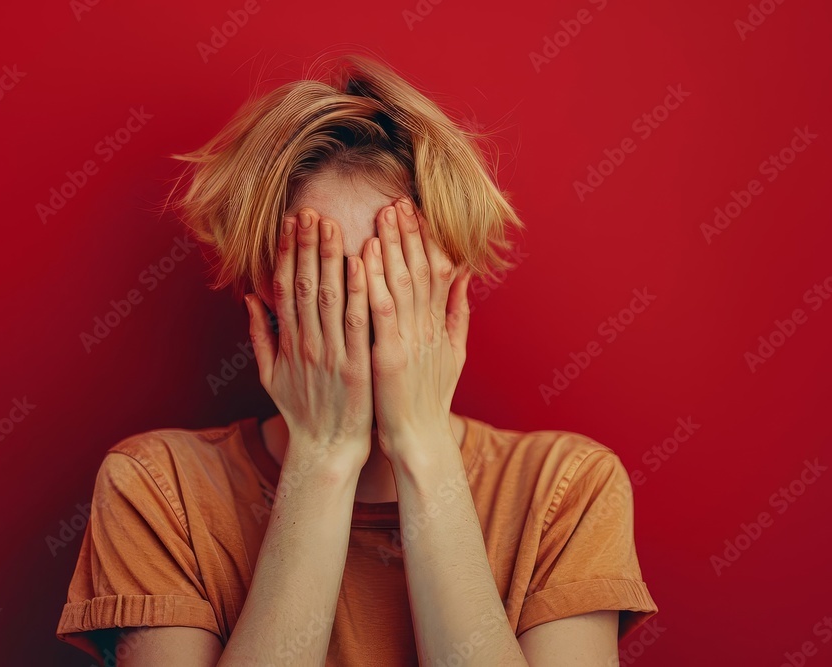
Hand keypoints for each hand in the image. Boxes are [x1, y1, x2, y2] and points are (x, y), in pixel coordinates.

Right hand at [246, 208, 373, 472]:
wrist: (327, 450)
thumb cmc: (303, 412)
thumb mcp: (271, 375)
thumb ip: (261, 335)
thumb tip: (249, 298)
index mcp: (289, 343)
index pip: (286, 288)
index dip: (289, 253)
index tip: (292, 222)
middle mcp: (308, 344)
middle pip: (305, 285)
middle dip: (308, 246)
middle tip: (311, 210)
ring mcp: (333, 355)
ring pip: (330, 298)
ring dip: (330, 259)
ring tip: (332, 224)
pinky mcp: (357, 367)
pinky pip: (358, 324)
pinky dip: (359, 292)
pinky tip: (362, 264)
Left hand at [360, 198, 471, 461]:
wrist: (420, 440)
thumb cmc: (429, 399)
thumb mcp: (453, 353)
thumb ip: (458, 313)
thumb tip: (465, 276)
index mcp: (438, 325)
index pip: (436, 271)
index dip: (426, 240)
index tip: (415, 211)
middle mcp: (427, 327)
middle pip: (420, 270)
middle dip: (409, 234)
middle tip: (398, 201)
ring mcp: (410, 340)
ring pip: (402, 283)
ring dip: (393, 247)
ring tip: (383, 215)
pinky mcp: (391, 356)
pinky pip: (381, 311)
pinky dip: (375, 282)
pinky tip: (366, 256)